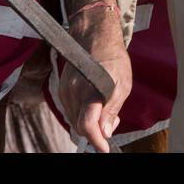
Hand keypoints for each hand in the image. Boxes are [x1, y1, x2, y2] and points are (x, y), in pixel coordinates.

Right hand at [56, 0, 132, 152]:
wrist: (94, 35)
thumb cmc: (112, 58)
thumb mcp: (122, 85)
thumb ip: (112, 110)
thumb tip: (106, 132)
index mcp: (90, 92)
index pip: (87, 125)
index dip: (96, 141)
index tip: (104, 148)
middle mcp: (73, 93)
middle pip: (79, 126)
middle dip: (95, 132)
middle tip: (112, 121)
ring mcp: (65, 90)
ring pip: (74, 119)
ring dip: (89, 122)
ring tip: (106, 109)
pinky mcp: (62, 88)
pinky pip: (71, 109)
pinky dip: (82, 112)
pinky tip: (94, 103)